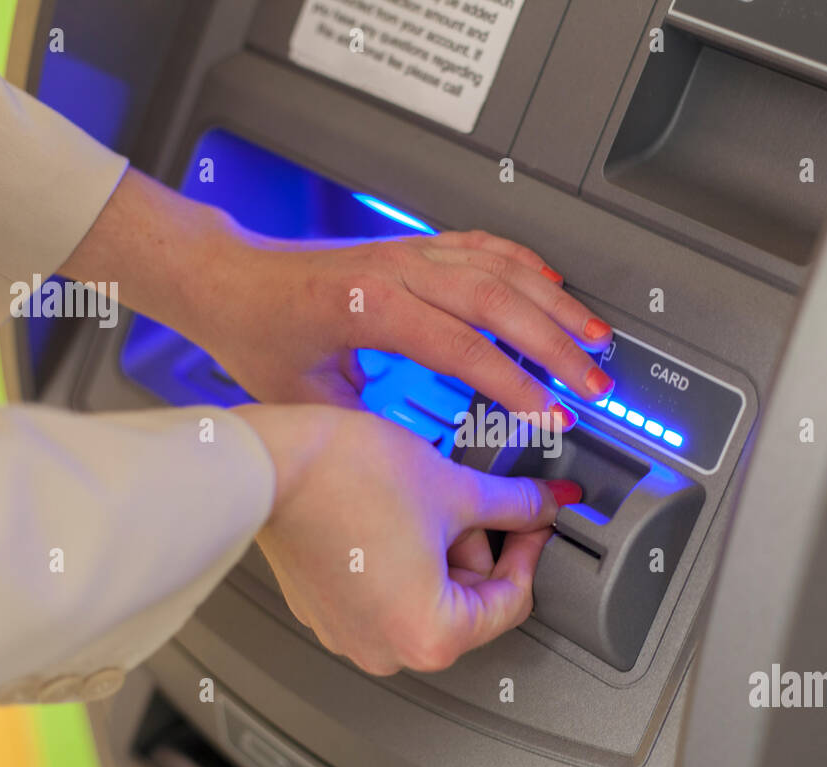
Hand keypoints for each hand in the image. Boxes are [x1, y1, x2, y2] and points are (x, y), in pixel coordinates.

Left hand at [199, 227, 616, 415]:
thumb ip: (369, 427)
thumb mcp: (306, 399)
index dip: (514, 384)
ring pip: (502, 267)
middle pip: (499, 300)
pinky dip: (526, 264)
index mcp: (369, 306)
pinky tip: (554, 287)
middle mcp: (396, 269)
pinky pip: (484, 245)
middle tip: (595, 383)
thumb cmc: (256, 333)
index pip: (463, 346)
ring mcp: (409, 251)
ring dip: (556, 303)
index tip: (550, 415)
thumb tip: (424, 461)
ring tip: (597, 338)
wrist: (230, 279)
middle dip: (557, 344)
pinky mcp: (414, 245)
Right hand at [232, 403, 582, 674]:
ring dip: (439, 548)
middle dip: (476, 546)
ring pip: (426, 594)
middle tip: (468, 498)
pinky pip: (384, 591)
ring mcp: (350, 635)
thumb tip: (545, 506)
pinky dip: (400, 556)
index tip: (533, 519)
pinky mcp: (324, 612)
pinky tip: (390, 512)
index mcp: (429, 637)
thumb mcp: (454, 487)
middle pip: (466, 602)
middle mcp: (386, 650)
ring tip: (421, 499)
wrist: (267, 462)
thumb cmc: (342, 479)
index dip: (530, 550)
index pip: (512, 602)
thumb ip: (515, 505)